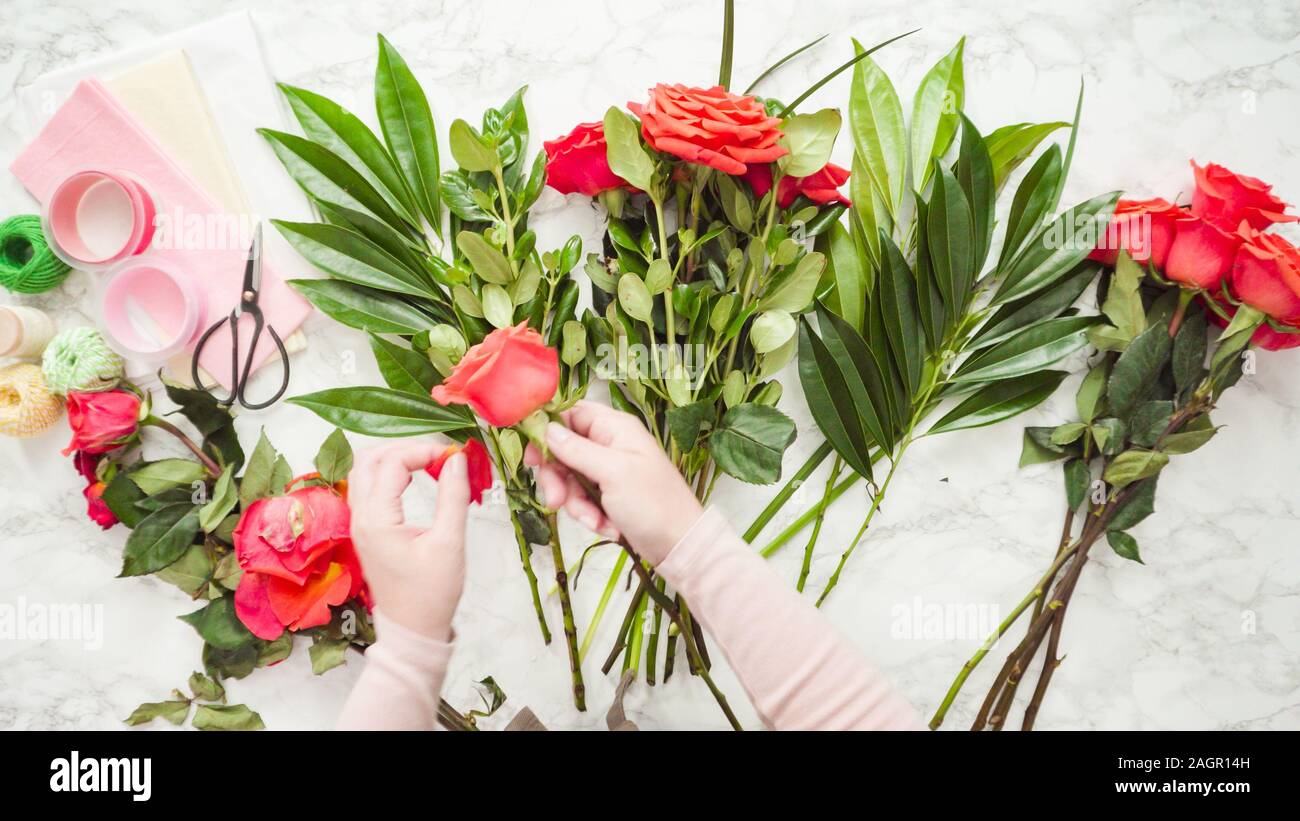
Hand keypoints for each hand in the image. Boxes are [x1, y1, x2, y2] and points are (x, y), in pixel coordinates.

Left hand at [348, 440, 470, 640]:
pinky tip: (414, 477)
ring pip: (364, 470)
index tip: (453, 457)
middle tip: (438, 452)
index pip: (393, 463)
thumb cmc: (432, 594)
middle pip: (369, 458)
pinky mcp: (366, 530)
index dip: (424, 451)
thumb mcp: (449, 543)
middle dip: (405, 446)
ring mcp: (359, 524)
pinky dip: (389, 473)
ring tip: (428, 461)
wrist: (414, 630)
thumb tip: (456, 459)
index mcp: (377, 520)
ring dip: (394, 457)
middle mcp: (360, 518)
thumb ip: (452, 497)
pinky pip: (368, 487)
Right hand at [525, 401, 703, 564]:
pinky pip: (582, 499)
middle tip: (557, 501)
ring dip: (575, 503)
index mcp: (615, 428)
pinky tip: (605, 526)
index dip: (547, 431)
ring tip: (593, 520)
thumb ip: (577, 449)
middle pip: (563, 450)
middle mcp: (610, 444)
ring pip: (569, 478)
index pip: (570, 414)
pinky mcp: (607, 494)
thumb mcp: (613, 472)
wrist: (678, 544)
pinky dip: (588, 514)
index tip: (532, 456)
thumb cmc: (653, 503)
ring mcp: (608, 470)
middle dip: (558, 479)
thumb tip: (547, 429)